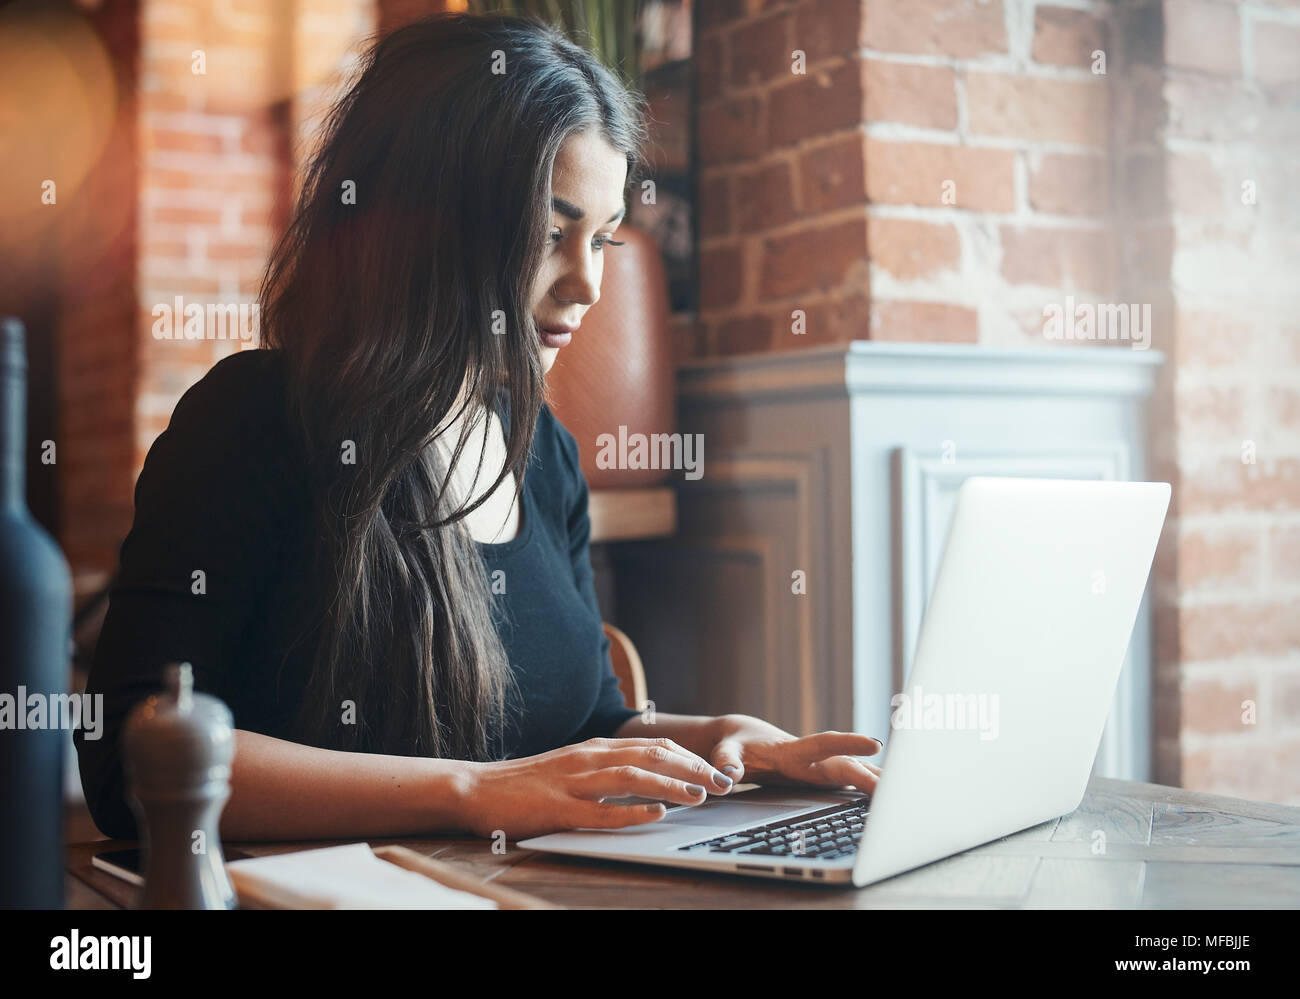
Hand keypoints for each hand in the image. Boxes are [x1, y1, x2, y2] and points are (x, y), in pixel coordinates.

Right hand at [459, 737, 736, 838]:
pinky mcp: (559, 809)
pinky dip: (632, 812)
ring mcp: (573, 783)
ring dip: (670, 786)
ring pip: (632, 777)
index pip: (651, 745)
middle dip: (691, 768)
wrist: (477, 788)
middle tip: (722, 782)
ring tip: (699, 795)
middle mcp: (588, 759)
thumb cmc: (525, 783)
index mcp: (593, 749)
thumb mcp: (570, 767)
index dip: (686, 757)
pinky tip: (655, 815)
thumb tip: (643, 777)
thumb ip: (603, 769)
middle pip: (650, 756)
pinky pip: (601, 811)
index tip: (712, 769)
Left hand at [706, 715, 882, 793]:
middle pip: (847, 765)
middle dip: (873, 775)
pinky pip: (850, 778)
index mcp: (792, 751)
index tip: (874, 744)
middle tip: (898, 789)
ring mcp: (818, 766)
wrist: (743, 737)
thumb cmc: (735, 746)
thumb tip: (728, 777)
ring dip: (878, 781)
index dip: (848, 744)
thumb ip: (726, 763)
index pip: (824, 745)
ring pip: (854, 771)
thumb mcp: (725, 753)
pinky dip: (870, 786)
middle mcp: (811, 758)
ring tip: (905, 797)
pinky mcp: (821, 775)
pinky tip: (889, 796)